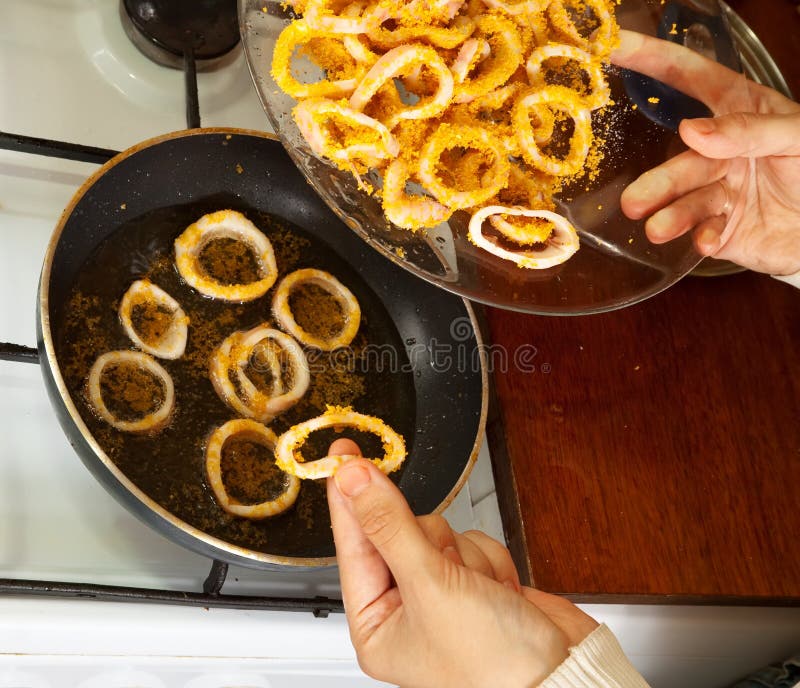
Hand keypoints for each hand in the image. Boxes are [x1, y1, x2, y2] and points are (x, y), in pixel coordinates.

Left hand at [326, 439, 597, 687]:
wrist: (562, 677)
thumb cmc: (494, 664)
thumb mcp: (430, 587)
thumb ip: (389, 525)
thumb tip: (353, 479)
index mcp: (376, 623)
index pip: (352, 544)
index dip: (349, 497)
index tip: (342, 456)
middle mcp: (405, 609)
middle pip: (399, 531)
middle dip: (430, 544)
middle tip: (444, 564)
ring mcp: (442, 593)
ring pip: (439, 531)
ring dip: (465, 554)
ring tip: (479, 590)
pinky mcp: (476, 581)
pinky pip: (472, 539)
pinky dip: (490, 559)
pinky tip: (499, 590)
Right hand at [612, 30, 799, 275]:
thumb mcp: (799, 137)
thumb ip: (750, 130)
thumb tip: (691, 130)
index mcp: (740, 113)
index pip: (691, 79)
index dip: (653, 59)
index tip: (615, 47)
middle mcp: (722, 152)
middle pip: (681, 162)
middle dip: (656, 184)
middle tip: (633, 202)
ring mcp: (720, 192)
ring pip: (686, 202)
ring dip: (671, 216)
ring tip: (657, 229)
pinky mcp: (723, 231)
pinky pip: (705, 233)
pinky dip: (703, 237)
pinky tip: (707, 240)